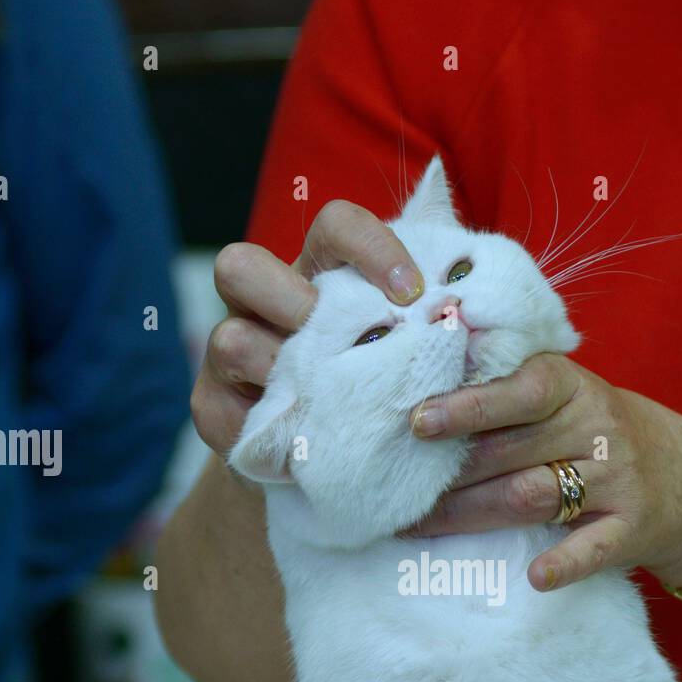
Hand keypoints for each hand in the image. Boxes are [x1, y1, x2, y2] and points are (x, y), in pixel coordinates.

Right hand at [191, 204, 424, 455]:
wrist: (325, 454)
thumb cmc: (374, 382)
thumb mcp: (404, 344)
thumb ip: (427, 308)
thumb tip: (470, 275)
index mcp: (318, 273)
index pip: (334, 227)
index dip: (369, 245)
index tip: (412, 291)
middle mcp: (265, 303)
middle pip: (241, 266)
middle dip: (286, 298)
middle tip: (330, 338)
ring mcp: (230, 352)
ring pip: (227, 340)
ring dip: (277, 372)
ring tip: (321, 403)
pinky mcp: (212, 404)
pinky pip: (219, 413)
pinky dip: (261, 432)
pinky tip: (298, 449)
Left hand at [407, 354, 681, 591]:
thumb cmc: (600, 434)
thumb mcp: (568, 398)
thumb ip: (508, 392)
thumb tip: (417, 404)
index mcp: (572, 387)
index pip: (519, 389)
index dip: (469, 405)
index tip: (418, 423)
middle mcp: (596, 427)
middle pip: (510, 451)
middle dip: (448, 475)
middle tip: (393, 493)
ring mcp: (616, 479)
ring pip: (534, 495)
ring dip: (472, 514)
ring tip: (419, 527)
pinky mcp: (631, 528)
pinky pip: (593, 546)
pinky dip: (564, 562)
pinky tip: (534, 576)